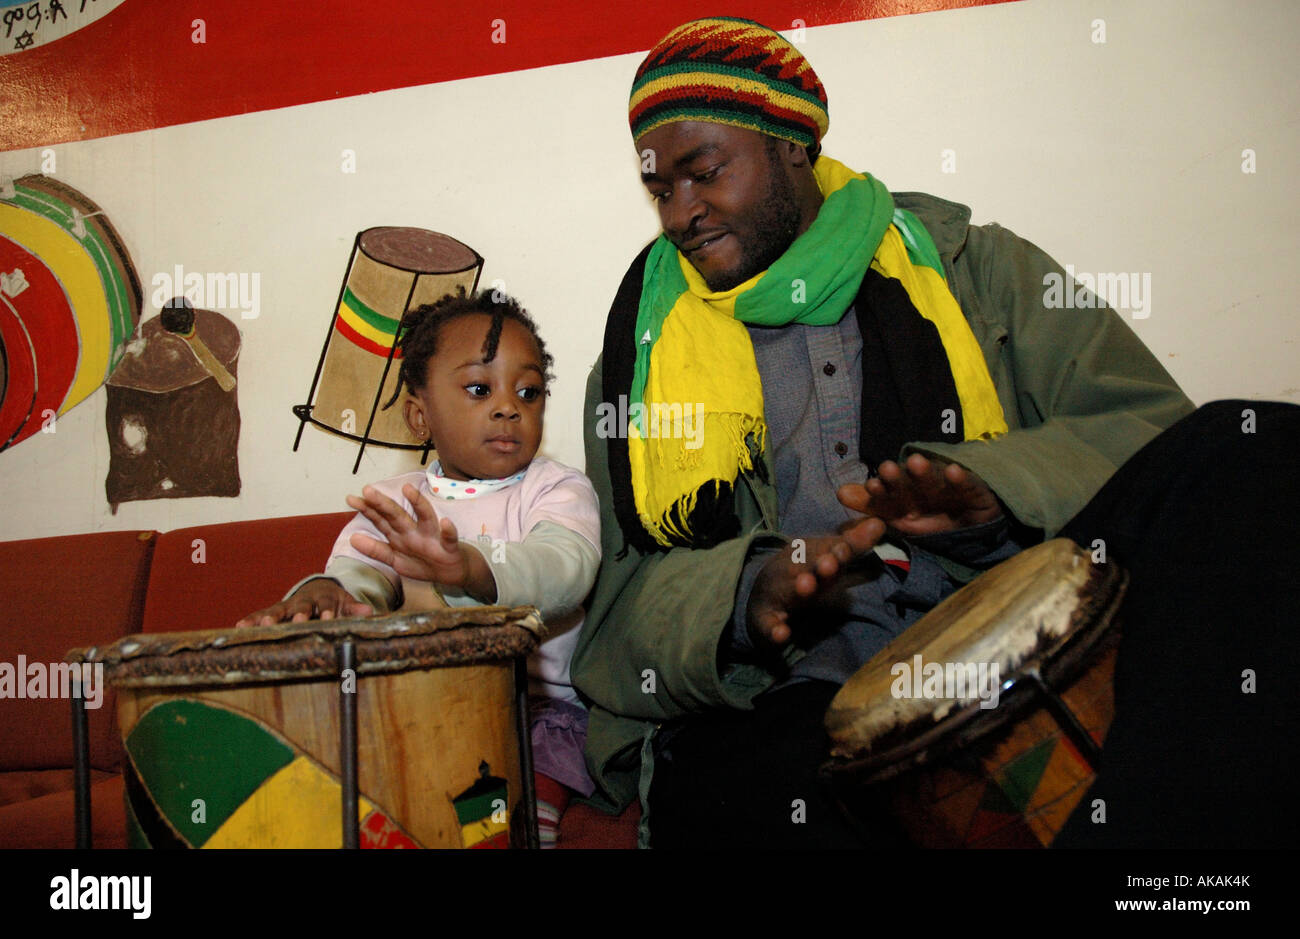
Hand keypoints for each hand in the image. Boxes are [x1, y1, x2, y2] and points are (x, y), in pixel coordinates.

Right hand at [235, 578, 371, 627]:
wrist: (318, 589)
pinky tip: (239, 627)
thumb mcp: (346, 602)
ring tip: (261, 624)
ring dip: (270, 617)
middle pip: (300, 607)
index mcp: (323, 599)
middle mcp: (303, 601)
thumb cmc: (333, 601)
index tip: (329, 618)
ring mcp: (287, 606)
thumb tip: (369, 611)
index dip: (328, 611)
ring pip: (278, 610)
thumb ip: (354, 608)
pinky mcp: (274, 611)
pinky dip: (251, 620)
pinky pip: (260, 615)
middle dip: (298, 614)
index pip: (326, 605)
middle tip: (296, 620)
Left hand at [346, 484, 494, 600]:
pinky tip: (445, 522)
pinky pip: (449, 539)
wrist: (454, 573)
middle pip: (397, 516)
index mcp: (401, 536)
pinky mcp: (449, 548)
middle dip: (383, 504)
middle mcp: (415, 533)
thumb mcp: (397, 560)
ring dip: (418, 504)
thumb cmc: (425, 563)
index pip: (381, 521)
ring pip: (425, 518)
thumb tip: (353, 539)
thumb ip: (376, 550)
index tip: (351, 499)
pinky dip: (448, 531)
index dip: (367, 510)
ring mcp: (433, 538)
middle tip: (368, 490)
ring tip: (408, 489)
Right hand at [746, 516, 884, 653]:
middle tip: (830, 564)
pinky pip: (768, 625)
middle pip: (806, 566)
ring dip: (798, 588)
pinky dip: (773, 629)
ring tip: (807, 585)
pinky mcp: (765, 619)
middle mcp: (792, 571)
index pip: (825, 549)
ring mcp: (777, 594)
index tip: (845, 549)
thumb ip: (852, 543)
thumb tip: (879, 524)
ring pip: (787, 591)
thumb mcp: (825, 556)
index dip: (836, 550)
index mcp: (808, 555)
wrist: (763, 594)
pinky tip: (781, 634)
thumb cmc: (803, 571)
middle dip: (818, 565)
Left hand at [836, 453, 1001, 536]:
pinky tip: (953, 470)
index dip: (880, 489)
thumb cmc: (931, 513)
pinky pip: (966, 483)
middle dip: (898, 477)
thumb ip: (871, 505)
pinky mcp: (973, 489)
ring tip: (915, 462)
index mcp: (904, 493)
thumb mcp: (899, 515)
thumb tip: (839, 492)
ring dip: (924, 472)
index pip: (889, 491)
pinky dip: (960, 477)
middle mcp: (924, 486)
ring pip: (934, 479)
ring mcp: (948, 486)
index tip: (871, 486)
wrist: (973, 521)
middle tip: (886, 469)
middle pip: (908, 481)